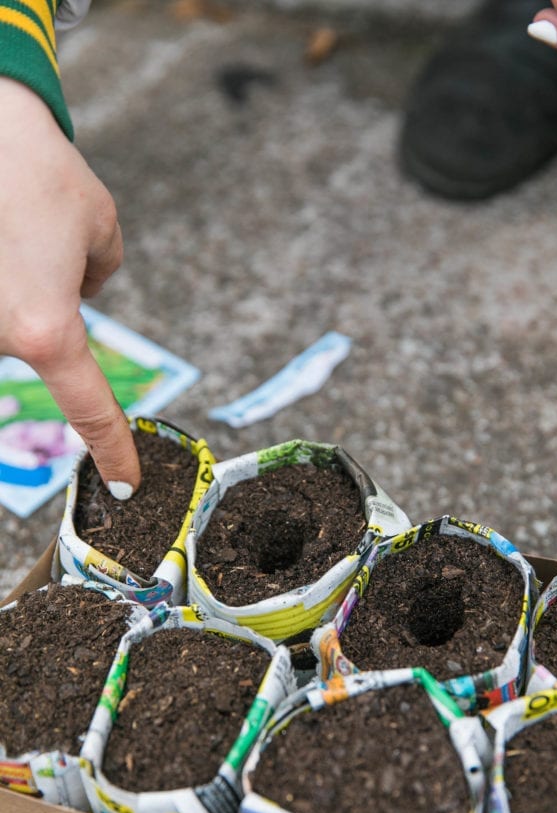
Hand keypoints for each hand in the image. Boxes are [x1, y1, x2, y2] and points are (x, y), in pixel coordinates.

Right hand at [0, 77, 139, 498]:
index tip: (128, 481)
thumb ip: (101, 277)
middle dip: (46, 301)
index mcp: (45, 329)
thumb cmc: (39, 170)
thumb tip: (81, 294)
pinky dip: (6, 282)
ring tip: (9, 228)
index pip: (90, 410)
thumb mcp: (101, 229)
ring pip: (9, 324)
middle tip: (31, 236)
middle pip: (41, 343)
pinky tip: (4, 238)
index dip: (112, 448)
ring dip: (16, 284)